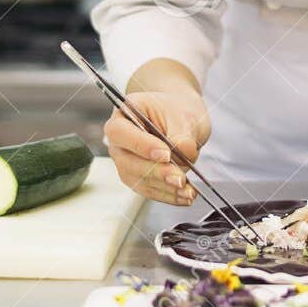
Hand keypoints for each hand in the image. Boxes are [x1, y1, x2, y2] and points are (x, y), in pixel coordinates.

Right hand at [104, 87, 211, 204]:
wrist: (180, 117)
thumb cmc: (177, 110)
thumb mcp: (183, 116)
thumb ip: (181, 134)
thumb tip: (183, 153)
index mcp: (123, 114)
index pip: (121, 133)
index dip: (142, 146)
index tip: (166, 154)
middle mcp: (119, 141)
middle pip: (129, 162)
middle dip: (157, 172)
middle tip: (180, 178)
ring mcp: (126, 161)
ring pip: (139, 180)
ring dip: (165, 188)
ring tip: (188, 191)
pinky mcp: (137, 178)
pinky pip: (149, 190)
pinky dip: (168, 195)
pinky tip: (185, 196)